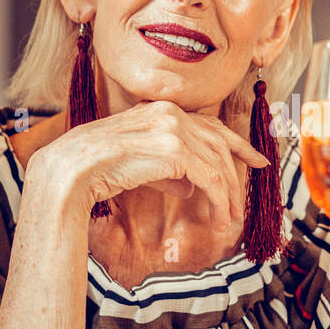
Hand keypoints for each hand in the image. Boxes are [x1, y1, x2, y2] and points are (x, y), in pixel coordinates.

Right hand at [32, 100, 269, 229]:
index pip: (211, 124)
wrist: (73, 169)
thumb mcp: (142, 165)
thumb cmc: (99, 167)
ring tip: (228, 219)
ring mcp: (174, 129)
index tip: (256, 159)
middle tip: (245, 199)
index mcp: (163, 109)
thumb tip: (191, 189)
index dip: (237, 143)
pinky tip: (218, 218)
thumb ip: (170, 172)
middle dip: (238, 172)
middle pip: (220, 143)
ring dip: (227, 195)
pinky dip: (219, 201)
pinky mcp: (174, 151)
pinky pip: (210, 179)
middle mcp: (172, 113)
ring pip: (218, 163)